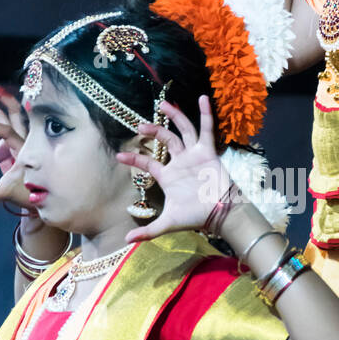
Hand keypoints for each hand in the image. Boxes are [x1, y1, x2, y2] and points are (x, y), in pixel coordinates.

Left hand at [116, 97, 230, 241]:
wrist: (220, 214)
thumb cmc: (195, 217)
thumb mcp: (168, 223)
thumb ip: (148, 231)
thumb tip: (126, 241)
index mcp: (168, 176)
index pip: (147, 164)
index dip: (133, 160)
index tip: (119, 156)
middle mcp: (180, 162)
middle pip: (165, 140)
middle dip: (153, 130)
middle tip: (140, 125)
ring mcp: (194, 155)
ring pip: (182, 130)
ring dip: (174, 116)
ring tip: (164, 104)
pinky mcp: (208, 152)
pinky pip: (207, 130)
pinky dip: (206, 114)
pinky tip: (203, 98)